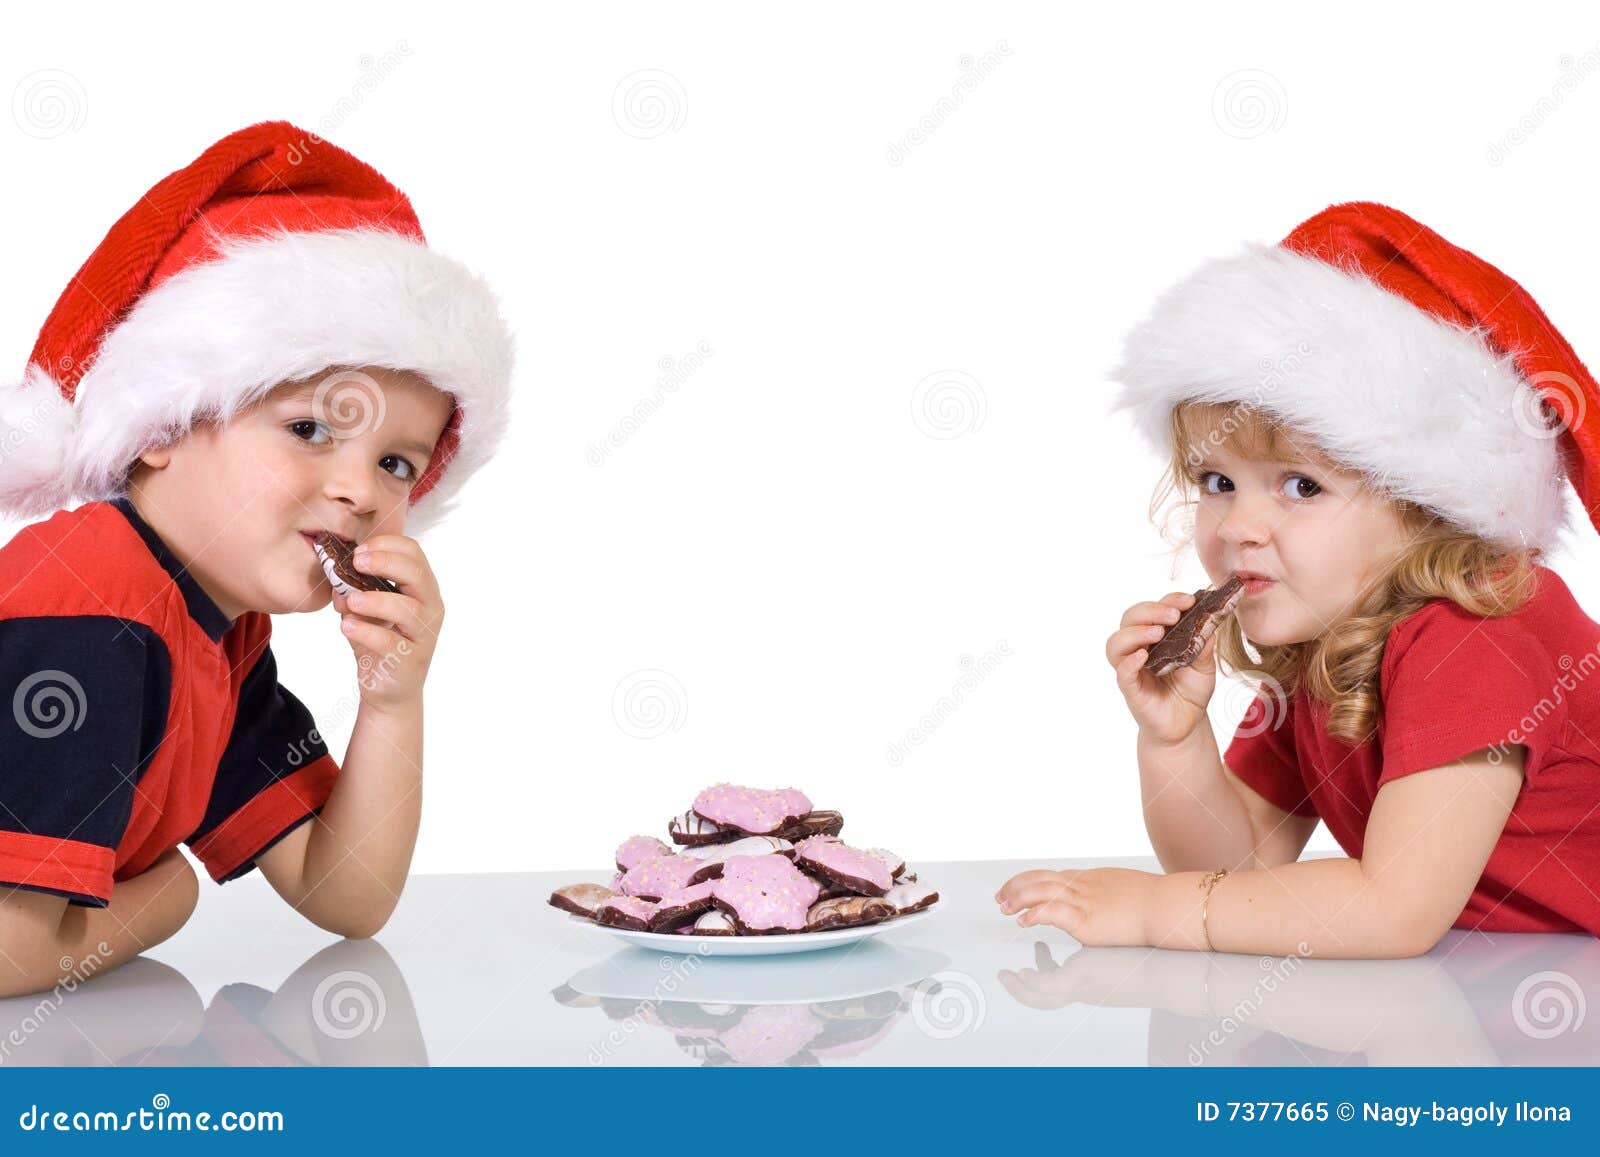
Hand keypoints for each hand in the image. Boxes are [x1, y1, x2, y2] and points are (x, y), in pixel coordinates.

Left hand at [328, 534, 443, 713]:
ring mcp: (424, 634)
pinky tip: (347, 626)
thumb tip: (335, 578)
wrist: (390, 689)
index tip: (358, 549)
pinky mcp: (411, 659)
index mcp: (422, 588)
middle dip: (384, 563)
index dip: (387, 545)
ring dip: (374, 600)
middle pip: (416, 574)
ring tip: (349, 601)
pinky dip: (365, 631)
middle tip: (356, 563)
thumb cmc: (381, 641)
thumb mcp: (365, 611)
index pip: (414, 553)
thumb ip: (353, 592)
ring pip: (406, 609)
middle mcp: (430, 607)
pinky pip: (390, 641)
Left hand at [994, 867, 1158, 946]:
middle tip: (1000, 898)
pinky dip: (1034, 914)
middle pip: (1037, 879)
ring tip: (1005, 909)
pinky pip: (1052, 912)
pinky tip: (1024, 922)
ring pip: (1039, 891)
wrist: (1167, 906)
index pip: (1047, 875)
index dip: (1025, 880)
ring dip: (1017, 900)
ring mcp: (1083, 902)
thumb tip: (1098, 907)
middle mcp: (1081, 886)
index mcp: (1087, 880)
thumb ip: (1102, 896)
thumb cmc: (1152, 903)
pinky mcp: (1088, 921)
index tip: (1010, 889)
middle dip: (1014, 887)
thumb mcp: (1119, 891)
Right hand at [1106, 590, 1218, 745]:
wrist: (1187, 724)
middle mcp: (1139, 648)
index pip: (1153, 610)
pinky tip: (1143, 656)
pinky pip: (1122, 672)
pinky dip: (1129, 661)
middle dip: (1150, 611)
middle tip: (1173, 615)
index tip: (1189, 601)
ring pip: (1116, 643)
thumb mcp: (1205, 665)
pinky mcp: (1130, 689)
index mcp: (1156, 637)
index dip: (1168, 601)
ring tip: (1157, 633)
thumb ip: (1205, 644)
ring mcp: (1132, 668)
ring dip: (1135, 632)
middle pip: (1129, 619)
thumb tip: (1210, 621)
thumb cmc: (1190, 691)